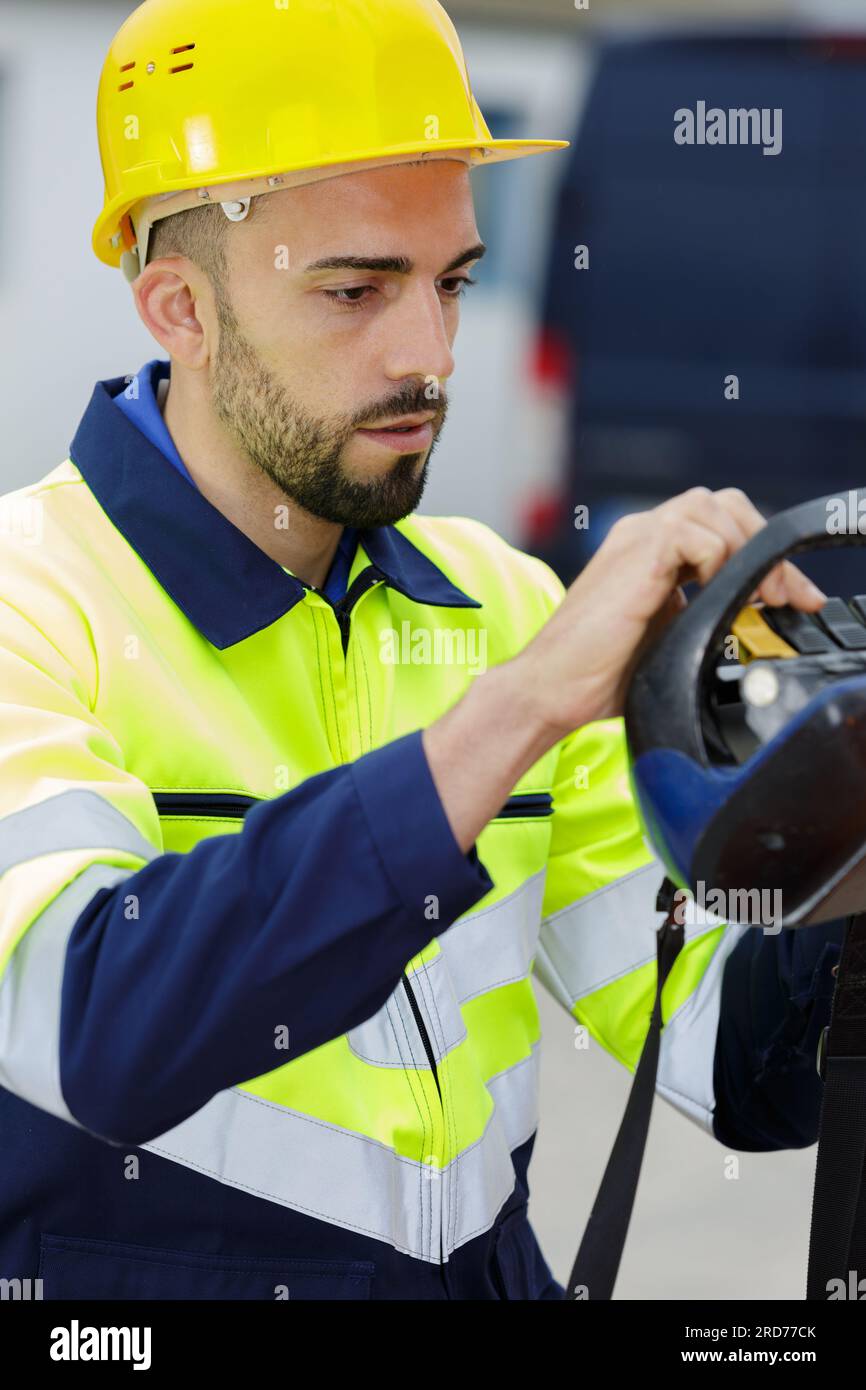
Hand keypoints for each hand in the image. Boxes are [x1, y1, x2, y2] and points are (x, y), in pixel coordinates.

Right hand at [514, 486, 825, 736]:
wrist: (553, 687)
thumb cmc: (598, 675)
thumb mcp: (669, 638)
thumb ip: (704, 613)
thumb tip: (751, 616)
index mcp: (651, 553)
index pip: (722, 528)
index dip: (764, 557)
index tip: (795, 598)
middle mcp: (643, 535)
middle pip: (724, 504)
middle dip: (762, 545)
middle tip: (781, 597)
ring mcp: (638, 538)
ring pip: (715, 507)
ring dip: (745, 553)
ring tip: (752, 600)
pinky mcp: (637, 551)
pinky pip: (698, 533)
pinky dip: (718, 562)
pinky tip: (711, 600)